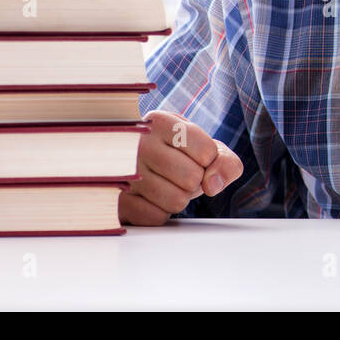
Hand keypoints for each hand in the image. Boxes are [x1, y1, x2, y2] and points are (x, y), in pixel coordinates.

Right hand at [119, 110, 243, 225]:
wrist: (130, 166)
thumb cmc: (174, 155)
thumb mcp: (204, 147)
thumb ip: (225, 161)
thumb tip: (213, 185)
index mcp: (159, 122)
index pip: (206, 152)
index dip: (208, 160)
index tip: (193, 155)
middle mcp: (135, 143)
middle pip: (192, 178)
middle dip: (193, 181)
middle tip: (177, 172)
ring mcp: (120, 172)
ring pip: (176, 201)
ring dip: (178, 198)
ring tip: (164, 184)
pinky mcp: (115, 200)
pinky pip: (156, 217)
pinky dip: (159, 212)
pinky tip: (148, 197)